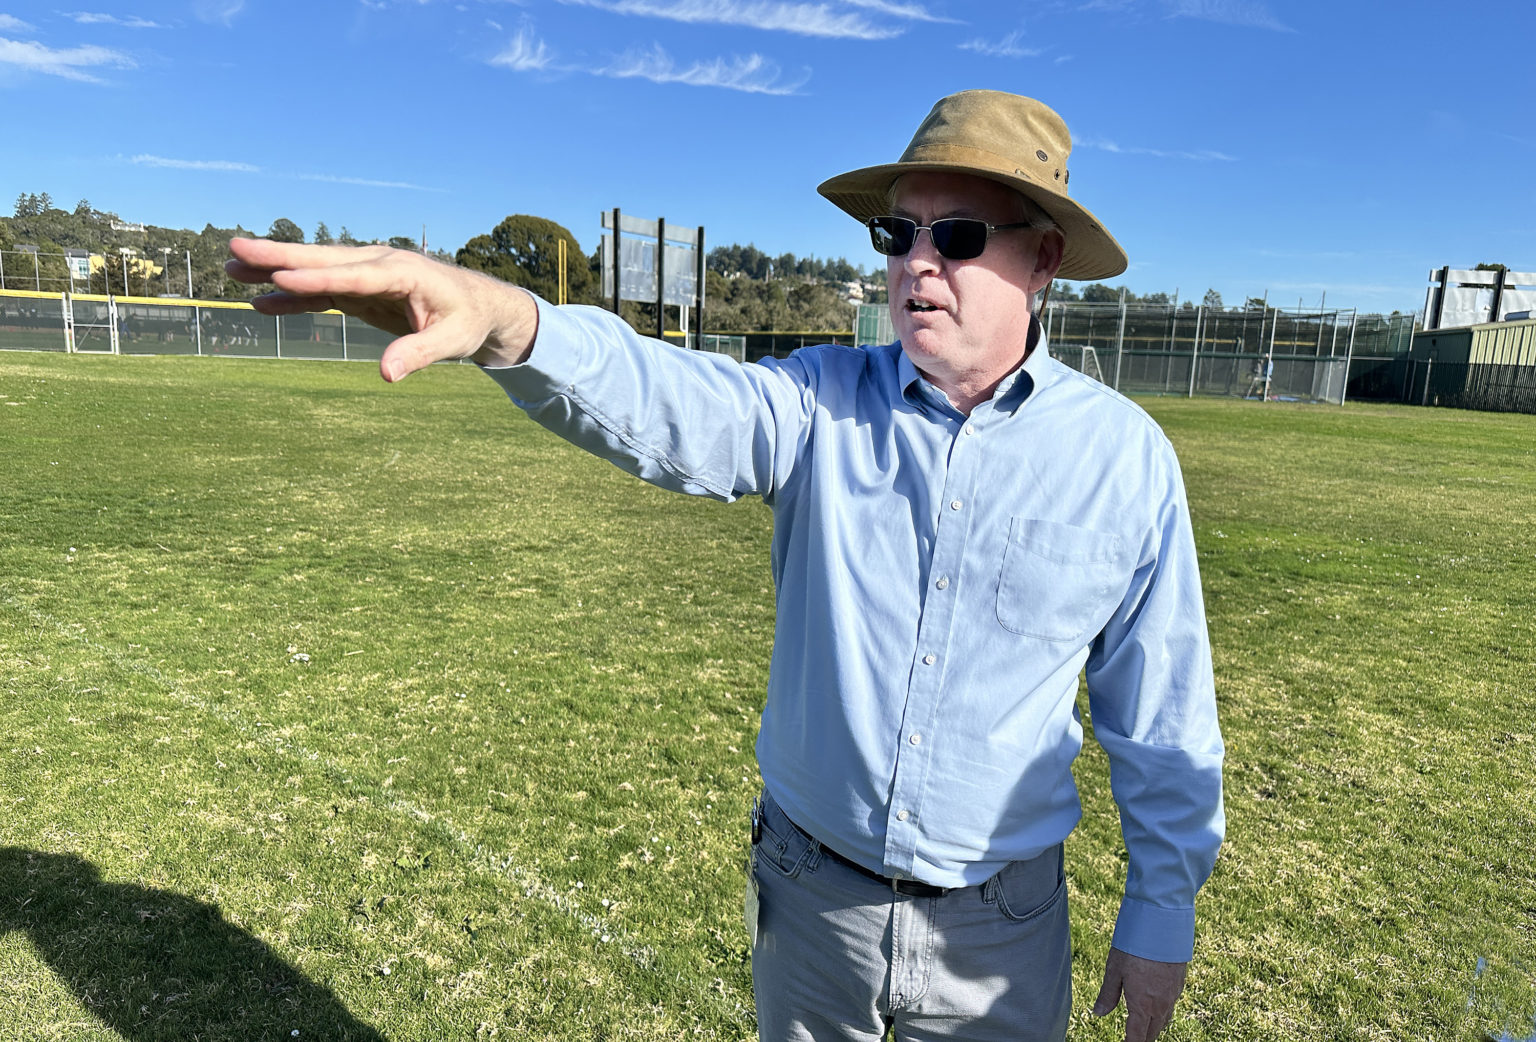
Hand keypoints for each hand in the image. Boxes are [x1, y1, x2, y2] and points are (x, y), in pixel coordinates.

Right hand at [225, 238, 538, 381]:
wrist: (478, 308)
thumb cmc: (468, 321)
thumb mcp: (452, 341)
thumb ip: (420, 353)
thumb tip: (387, 374)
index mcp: (403, 273)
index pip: (353, 276)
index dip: (316, 277)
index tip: (279, 276)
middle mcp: (379, 266)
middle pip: (322, 261)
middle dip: (278, 255)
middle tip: (235, 247)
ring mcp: (366, 276)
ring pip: (314, 271)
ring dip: (274, 270)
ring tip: (231, 268)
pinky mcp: (360, 291)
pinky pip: (320, 293)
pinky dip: (292, 297)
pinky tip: (260, 303)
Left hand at [1091, 947, 1187, 1041]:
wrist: (1162, 927)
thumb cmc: (1134, 947)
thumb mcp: (1114, 970)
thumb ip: (1107, 995)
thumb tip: (1097, 1013)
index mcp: (1142, 1005)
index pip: (1136, 1037)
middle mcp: (1160, 1005)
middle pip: (1152, 1033)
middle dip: (1142, 1039)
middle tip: (1132, 1039)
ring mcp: (1172, 996)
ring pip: (1164, 1021)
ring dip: (1153, 1028)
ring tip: (1143, 1029)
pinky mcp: (1179, 985)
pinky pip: (1171, 1007)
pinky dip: (1162, 1013)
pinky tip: (1155, 1007)